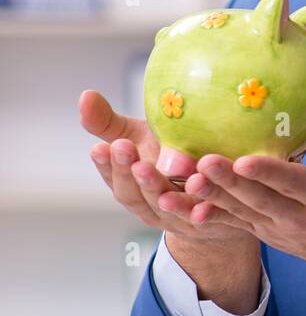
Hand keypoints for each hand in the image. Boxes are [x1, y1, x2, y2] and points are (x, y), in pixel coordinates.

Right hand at [79, 90, 256, 247]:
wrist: (211, 178)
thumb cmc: (166, 153)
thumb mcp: (137, 135)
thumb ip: (109, 121)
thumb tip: (85, 95)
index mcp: (128, 185)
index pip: (112, 177)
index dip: (105, 165)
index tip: (99, 147)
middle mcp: (148, 205)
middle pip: (132, 194)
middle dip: (125, 170)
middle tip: (121, 146)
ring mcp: (175, 216)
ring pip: (162, 204)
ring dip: (152, 186)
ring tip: (145, 166)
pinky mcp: (205, 220)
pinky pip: (200, 215)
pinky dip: (194, 205)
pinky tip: (194, 184)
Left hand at [169, 74, 305, 315]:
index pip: (295, 185)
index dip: (270, 174)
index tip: (245, 159)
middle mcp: (297, 218)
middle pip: (257, 200)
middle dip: (227, 183)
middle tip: (198, 160)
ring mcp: (273, 229)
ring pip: (234, 213)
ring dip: (202, 197)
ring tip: (174, 174)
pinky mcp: (257, 232)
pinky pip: (224, 223)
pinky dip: (197, 213)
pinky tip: (166, 200)